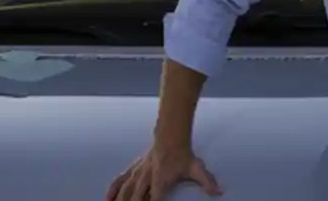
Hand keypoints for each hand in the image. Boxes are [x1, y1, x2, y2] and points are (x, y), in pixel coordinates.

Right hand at [106, 142, 222, 200]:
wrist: (171, 134)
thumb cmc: (183, 154)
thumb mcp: (197, 168)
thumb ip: (207, 181)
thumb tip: (219, 192)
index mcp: (161, 180)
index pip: (155, 200)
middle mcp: (147, 177)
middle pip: (136, 198)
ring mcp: (139, 172)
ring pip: (125, 190)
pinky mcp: (134, 168)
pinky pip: (120, 179)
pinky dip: (113, 189)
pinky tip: (108, 198)